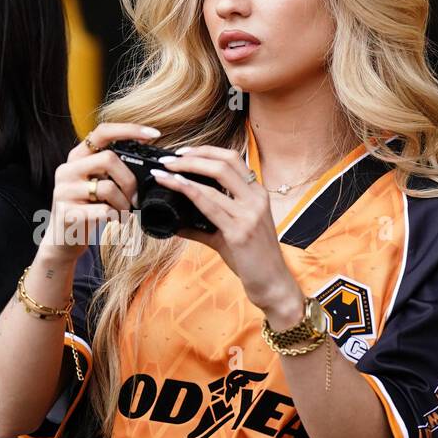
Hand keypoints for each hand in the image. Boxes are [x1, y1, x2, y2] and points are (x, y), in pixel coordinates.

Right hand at [40, 121, 158, 264]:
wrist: (63, 240)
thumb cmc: (87, 209)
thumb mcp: (95, 183)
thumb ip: (111, 170)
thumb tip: (147, 163)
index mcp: (76, 157)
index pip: (102, 132)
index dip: (129, 129)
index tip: (153, 133)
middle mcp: (67, 170)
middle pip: (109, 159)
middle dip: (130, 180)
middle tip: (135, 198)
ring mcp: (64, 191)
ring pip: (108, 187)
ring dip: (124, 203)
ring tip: (124, 213)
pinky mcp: (67, 213)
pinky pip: (104, 211)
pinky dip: (116, 217)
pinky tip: (114, 221)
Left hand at [149, 144, 303, 323]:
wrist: (273, 285)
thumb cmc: (253, 260)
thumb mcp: (228, 237)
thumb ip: (204, 227)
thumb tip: (176, 223)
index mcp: (257, 194)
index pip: (231, 159)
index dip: (205, 151)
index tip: (182, 153)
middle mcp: (256, 198)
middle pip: (223, 162)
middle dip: (192, 156)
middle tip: (168, 160)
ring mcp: (250, 214)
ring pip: (216, 178)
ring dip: (185, 171)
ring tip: (164, 172)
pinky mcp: (241, 231)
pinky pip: (210, 204)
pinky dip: (189, 191)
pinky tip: (174, 187)